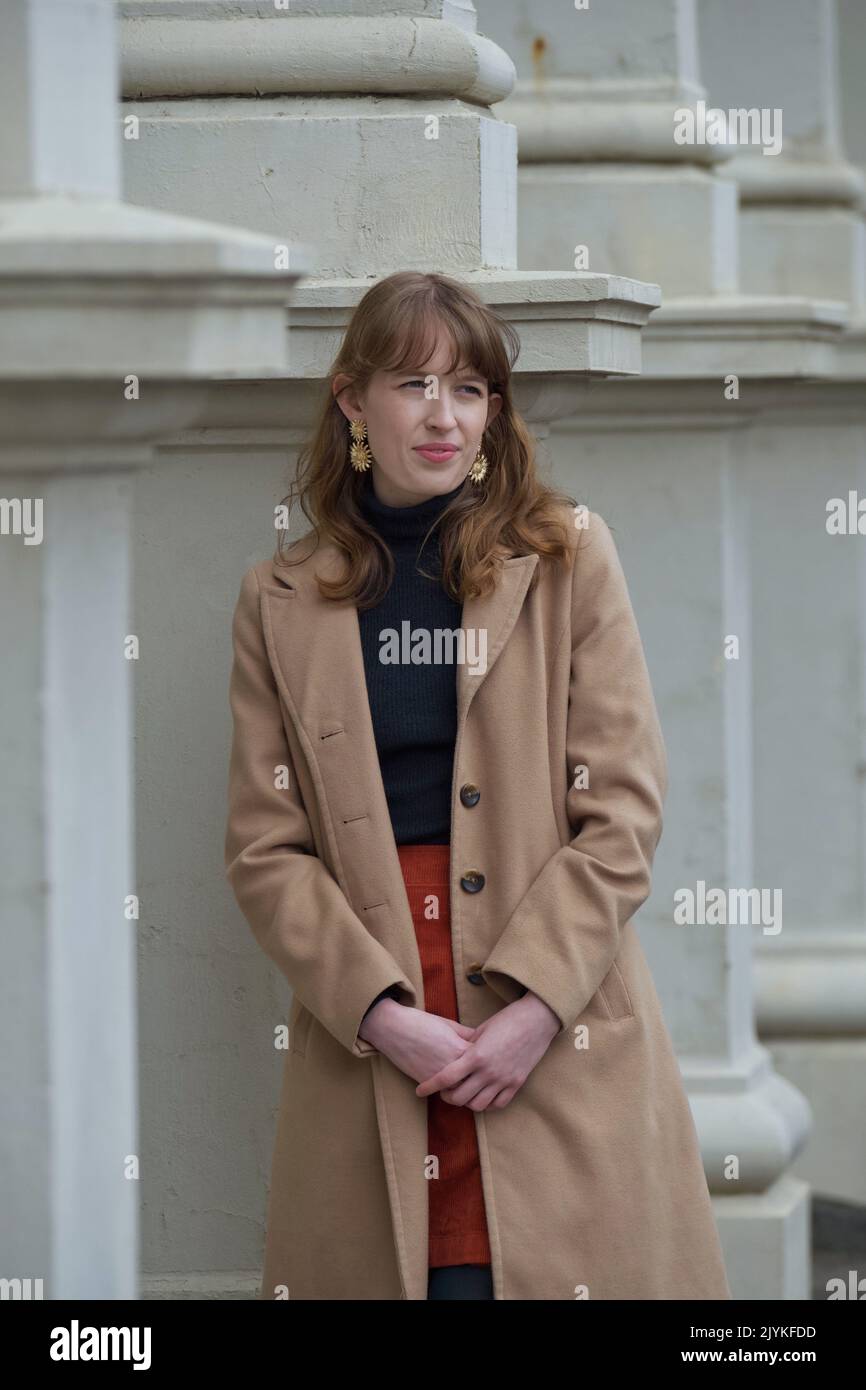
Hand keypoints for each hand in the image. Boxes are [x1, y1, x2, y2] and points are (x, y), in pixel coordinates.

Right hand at [359, 999, 478, 1084]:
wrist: (393, 1028)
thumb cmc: (421, 1022)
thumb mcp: (449, 1024)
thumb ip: (467, 1034)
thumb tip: (481, 1041)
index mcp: (462, 1048)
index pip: (485, 1061)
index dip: (489, 1060)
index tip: (491, 1057)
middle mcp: (454, 1066)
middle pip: (477, 1081)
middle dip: (481, 1080)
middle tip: (483, 1077)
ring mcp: (440, 1077)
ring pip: (463, 1092)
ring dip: (467, 1090)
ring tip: (469, 1085)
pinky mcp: (428, 1083)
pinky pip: (446, 1092)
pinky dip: (451, 1091)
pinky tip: (452, 1086)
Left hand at [415, 993, 560, 1111]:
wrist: (538, 1019)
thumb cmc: (508, 1019)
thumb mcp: (482, 1030)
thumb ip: (467, 1046)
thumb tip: (455, 1056)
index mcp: (476, 1055)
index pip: (446, 1078)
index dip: (429, 1086)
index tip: (420, 1091)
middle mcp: (489, 1072)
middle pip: (459, 1097)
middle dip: (447, 1097)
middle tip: (444, 1092)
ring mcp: (504, 1080)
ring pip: (478, 1105)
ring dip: (467, 1102)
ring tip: (464, 1094)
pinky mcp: (517, 1084)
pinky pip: (498, 1104)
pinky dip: (487, 1103)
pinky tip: (483, 1095)